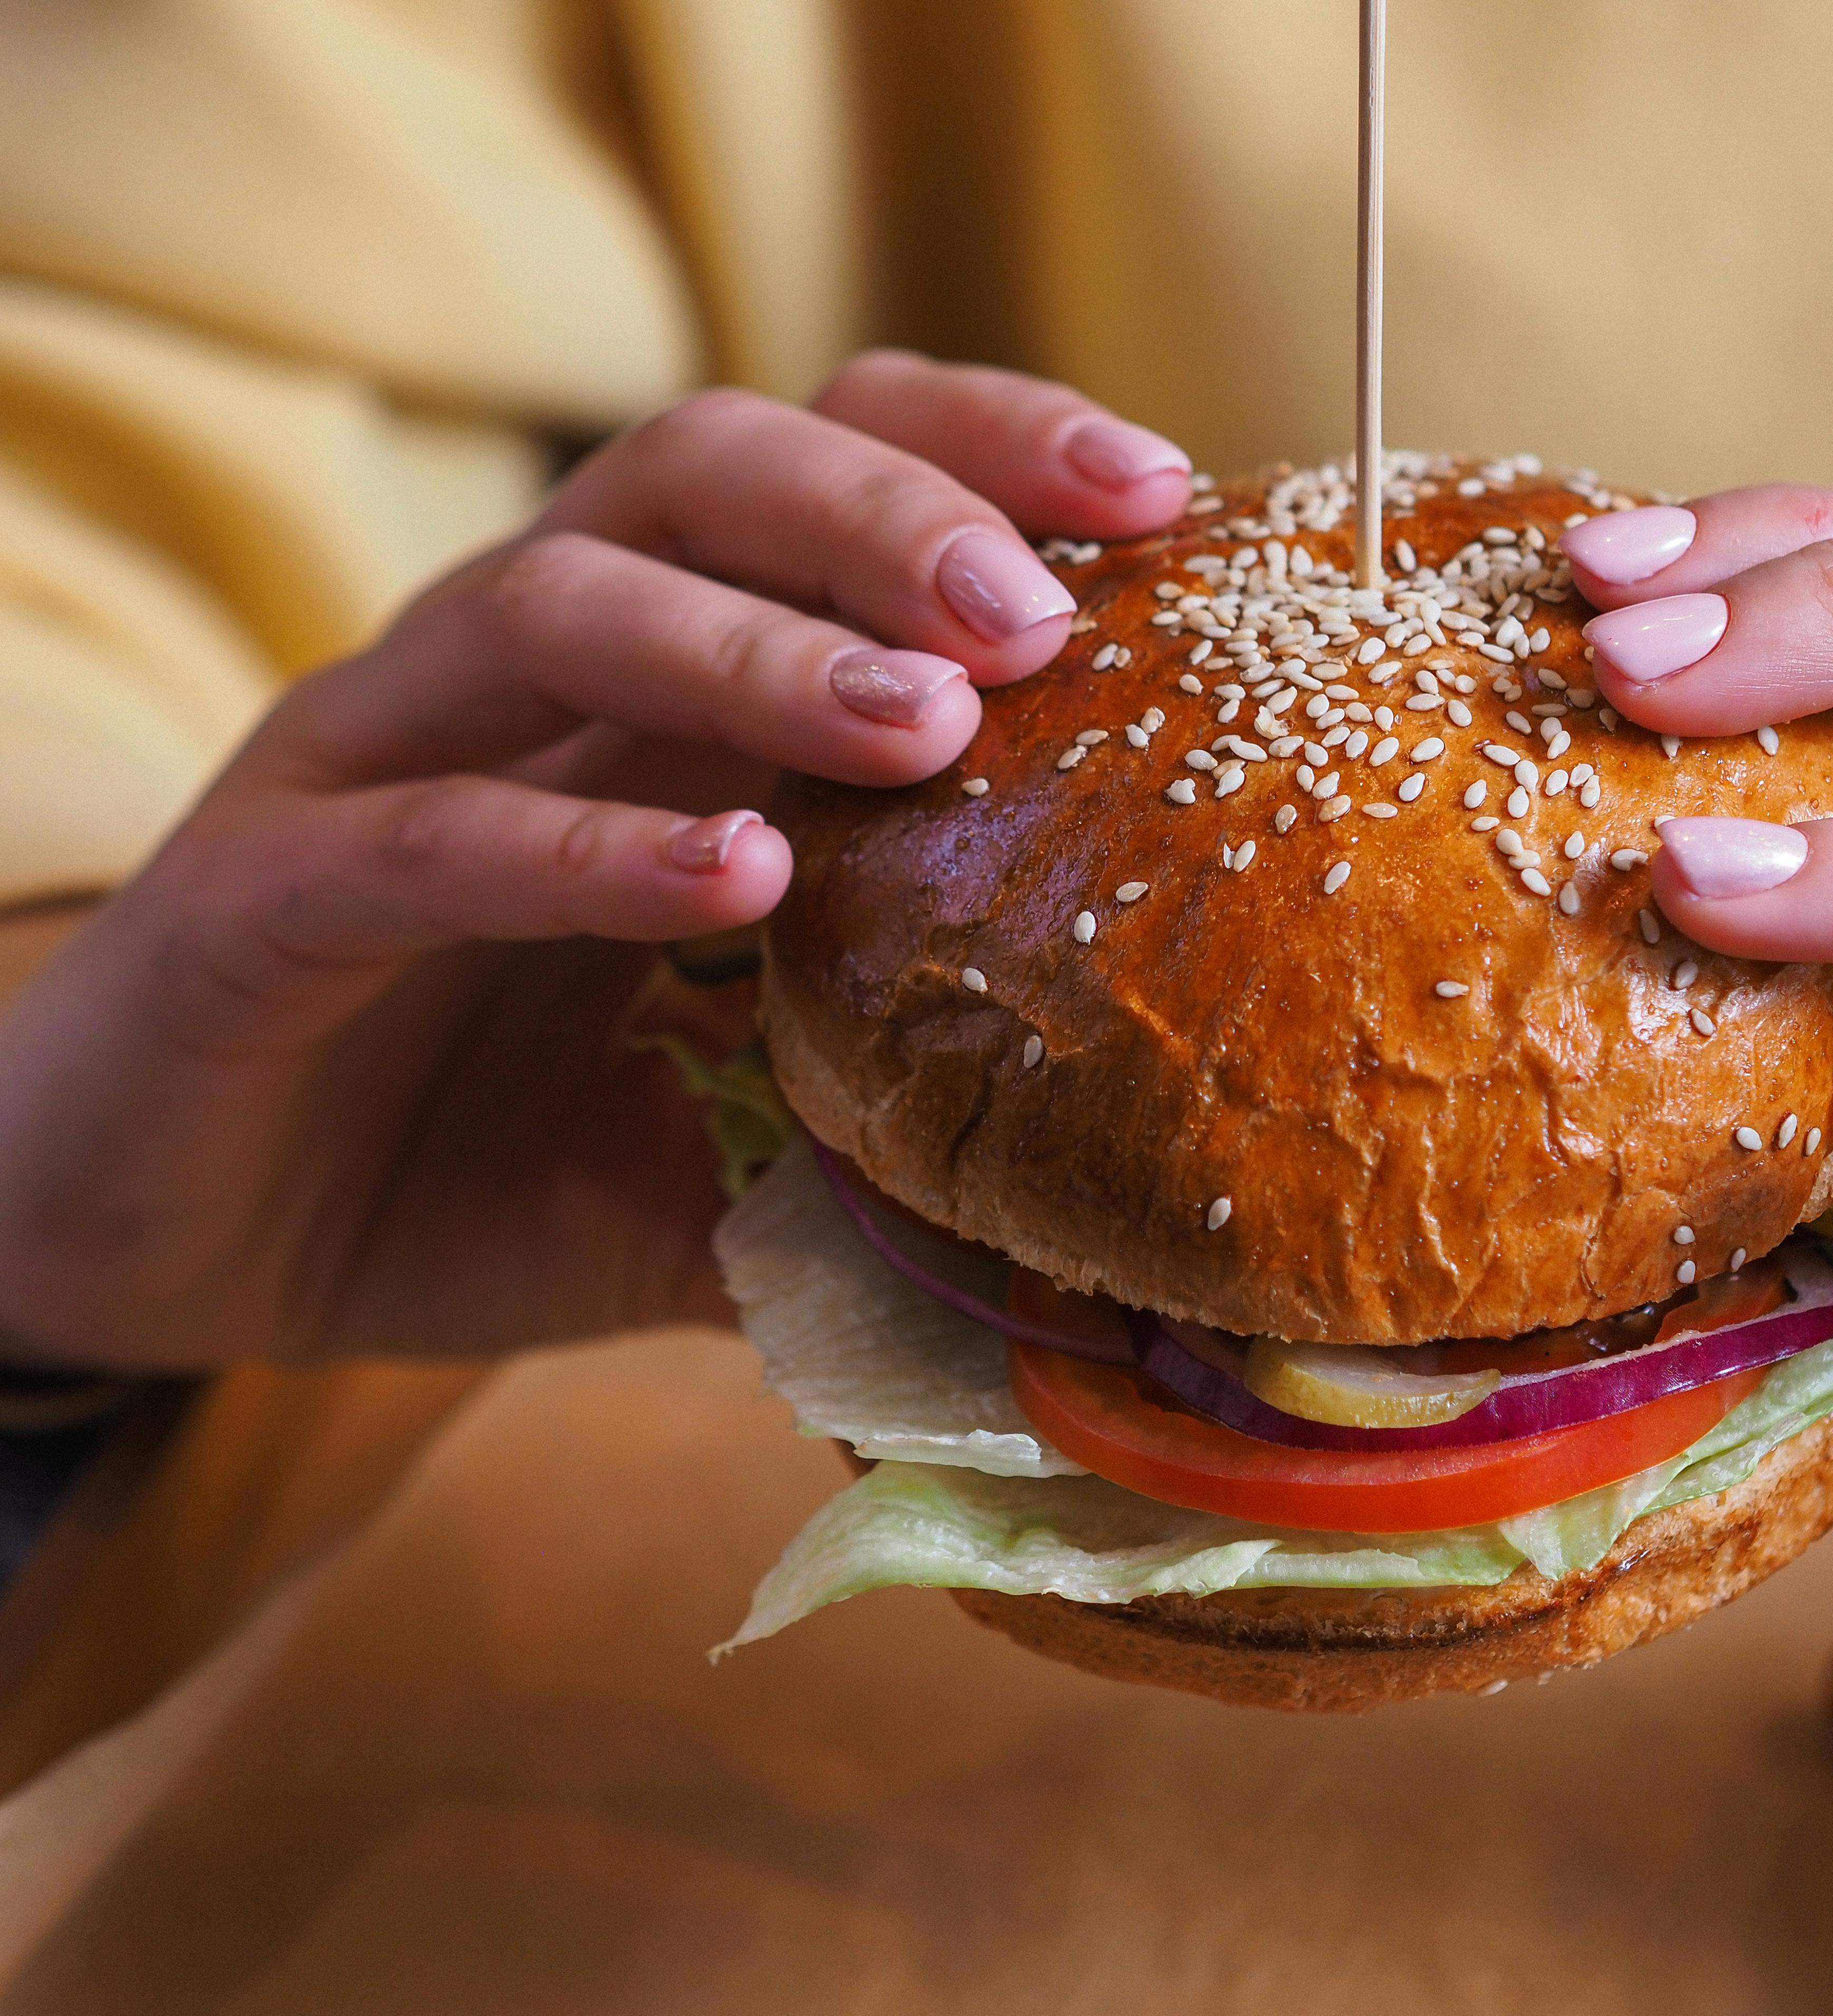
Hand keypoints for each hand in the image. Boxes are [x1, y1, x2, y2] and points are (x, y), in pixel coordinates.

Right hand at [0, 355, 1193, 1364]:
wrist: (163, 1236)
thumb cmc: (466, 1156)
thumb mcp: (716, 1147)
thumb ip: (875, 1148)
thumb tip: (1098, 1223)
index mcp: (649, 690)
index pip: (825, 474)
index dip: (987, 454)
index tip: (1161, 499)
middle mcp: (524, 679)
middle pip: (706, 474)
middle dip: (892, 512)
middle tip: (1048, 608)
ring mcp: (379, 761)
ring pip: (561, 602)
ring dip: (757, 647)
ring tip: (924, 724)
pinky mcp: (263, 894)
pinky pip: (427, 829)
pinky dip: (586, 846)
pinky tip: (733, 877)